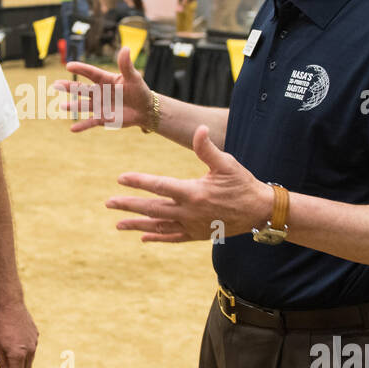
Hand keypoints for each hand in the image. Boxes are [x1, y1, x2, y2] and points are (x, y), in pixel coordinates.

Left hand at [0, 302, 37, 367]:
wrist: (10, 304)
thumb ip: (1, 361)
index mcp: (18, 354)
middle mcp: (29, 350)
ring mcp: (34, 342)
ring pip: (29, 360)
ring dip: (21, 365)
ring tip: (10, 362)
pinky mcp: (35, 335)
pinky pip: (31, 349)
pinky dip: (24, 353)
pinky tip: (15, 347)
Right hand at [53, 46, 149, 131]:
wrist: (144, 109)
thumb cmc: (139, 90)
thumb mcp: (133, 77)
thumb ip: (126, 65)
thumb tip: (125, 48)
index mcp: (105, 80)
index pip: (91, 73)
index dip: (80, 69)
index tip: (69, 66)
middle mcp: (99, 92)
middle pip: (82, 89)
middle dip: (69, 87)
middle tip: (56, 84)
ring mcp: (100, 105)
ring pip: (83, 105)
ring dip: (73, 106)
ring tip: (62, 106)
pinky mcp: (103, 118)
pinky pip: (91, 122)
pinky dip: (82, 126)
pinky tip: (72, 129)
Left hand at [106, 125, 273, 241]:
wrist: (259, 211)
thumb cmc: (243, 183)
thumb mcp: (226, 164)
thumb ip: (208, 148)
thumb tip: (199, 129)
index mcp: (194, 192)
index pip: (160, 186)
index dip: (139, 181)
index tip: (121, 178)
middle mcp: (189, 212)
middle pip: (152, 209)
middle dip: (129, 205)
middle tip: (109, 203)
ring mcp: (192, 226)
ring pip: (159, 226)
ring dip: (137, 224)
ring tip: (118, 223)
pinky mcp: (197, 235)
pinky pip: (172, 238)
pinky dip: (157, 238)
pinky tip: (142, 237)